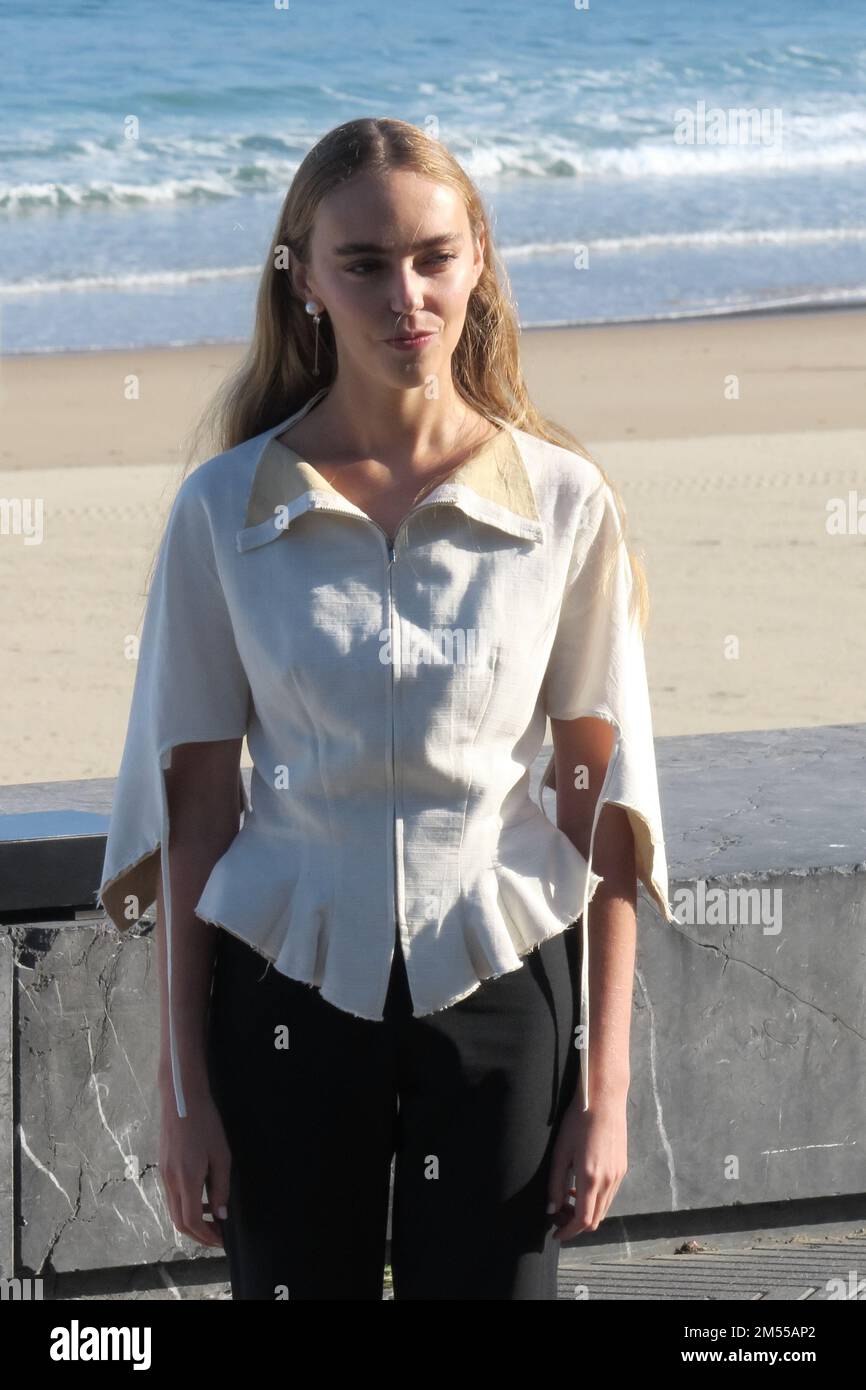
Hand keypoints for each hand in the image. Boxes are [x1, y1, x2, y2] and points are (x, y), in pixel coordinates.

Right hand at [159, 1085, 231, 1247]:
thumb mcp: (221, 1155)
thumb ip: (220, 1187)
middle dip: (199, 1235)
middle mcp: (170, 1181)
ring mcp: (164, 1175)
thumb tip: (220, 1214)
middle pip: (179, 1222)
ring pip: (174, 1211)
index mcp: (186, 1178)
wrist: (182, 1099)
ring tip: (212, 1219)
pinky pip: (172, 1196)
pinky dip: (185, 1206)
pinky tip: (201, 1199)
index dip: (207, 1236)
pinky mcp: (163, 1167)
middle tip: (218, 1236)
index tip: (221, 1240)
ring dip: (192, 1221)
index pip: (192, 1221)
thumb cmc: (205, 1123)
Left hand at [546, 1093, 626, 1241]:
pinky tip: (580, 1185)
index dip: (568, 1231)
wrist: (604, 1100)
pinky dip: (595, 1200)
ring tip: (566, 1198)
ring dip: (586, 1212)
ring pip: (603, 1209)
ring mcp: (618, 1175)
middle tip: (557, 1214)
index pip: (582, 1220)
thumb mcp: (560, 1152)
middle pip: (595, 1219)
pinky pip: (609, 1195)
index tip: (556, 1234)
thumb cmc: (578, 1121)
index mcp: (590, 1178)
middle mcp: (608, 1181)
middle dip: (575, 1224)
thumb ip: (555, 1183)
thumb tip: (551, 1209)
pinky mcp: (622, 1168)